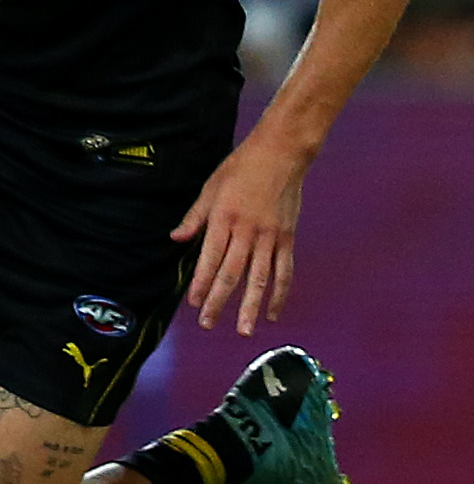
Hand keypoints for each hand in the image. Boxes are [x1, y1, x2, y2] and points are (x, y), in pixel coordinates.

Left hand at [170, 125, 315, 334]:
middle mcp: (247, 231)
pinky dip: (279, 293)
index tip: (193, 303)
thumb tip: (176, 238)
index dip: (201, 283)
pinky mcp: (287, 238)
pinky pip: (284, 271)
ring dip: (251, 306)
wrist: (282, 154)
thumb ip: (195, 216)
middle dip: (219, 302)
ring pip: (260, 278)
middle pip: (232, 274)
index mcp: (224, 218)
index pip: (210, 258)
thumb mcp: (211, 187)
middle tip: (209, 325)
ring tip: (244, 330)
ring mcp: (270, 237)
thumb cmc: (242, 167)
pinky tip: (273, 312)